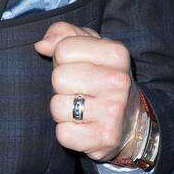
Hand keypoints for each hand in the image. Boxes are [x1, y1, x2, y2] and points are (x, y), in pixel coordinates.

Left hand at [32, 20, 140, 161]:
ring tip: (81, 109)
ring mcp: (113, 111)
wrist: (131, 121)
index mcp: (116, 53)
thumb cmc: (101, 77)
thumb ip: (64, 34)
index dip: (62, 59)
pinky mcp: (104, 138)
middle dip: (62, 86)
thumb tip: (42, 45)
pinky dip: (68, 132)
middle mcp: (118, 81)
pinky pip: (63, 133)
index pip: (64, 49)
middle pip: (59, 78)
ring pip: (57, 107)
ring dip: (63, 110)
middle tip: (79, 91)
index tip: (78, 67)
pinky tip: (83, 127)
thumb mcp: (90, 48)